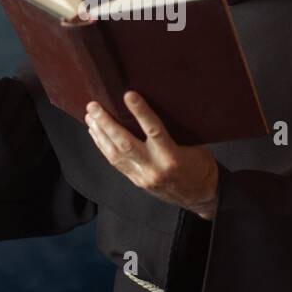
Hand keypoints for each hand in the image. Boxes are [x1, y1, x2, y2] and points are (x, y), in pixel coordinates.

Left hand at [85, 91, 218, 219]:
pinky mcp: (137, 181)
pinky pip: (116, 162)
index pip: (153, 131)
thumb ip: (173, 132)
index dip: (140, 112)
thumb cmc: (200, 167)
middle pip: (124, 143)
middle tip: (94, 107)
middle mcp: (154, 168)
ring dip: (100, 134)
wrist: (201, 196)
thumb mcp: (193, 145)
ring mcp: (143, 176)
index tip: (128, 95)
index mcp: (172, 157)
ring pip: (115, 154)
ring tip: (90, 117)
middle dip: (106, 123)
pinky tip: (97, 134)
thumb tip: (152, 110)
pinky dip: (103, 146)